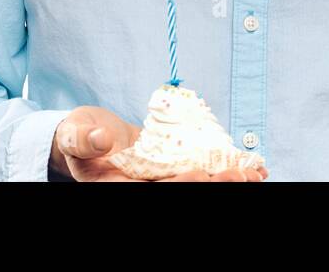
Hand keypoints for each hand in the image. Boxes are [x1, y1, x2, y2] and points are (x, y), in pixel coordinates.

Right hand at [49, 106, 268, 181]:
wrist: (91, 137)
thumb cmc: (79, 135)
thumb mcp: (74, 134)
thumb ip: (82, 139)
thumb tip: (100, 140)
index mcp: (116, 189)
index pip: (150, 193)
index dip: (176, 186)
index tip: (195, 174)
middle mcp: (143, 189)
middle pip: (180, 192)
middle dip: (209, 186)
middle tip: (235, 176)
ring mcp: (162, 182)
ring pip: (197, 186)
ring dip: (224, 182)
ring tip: (251, 175)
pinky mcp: (176, 171)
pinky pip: (205, 172)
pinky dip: (228, 171)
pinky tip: (253, 169)